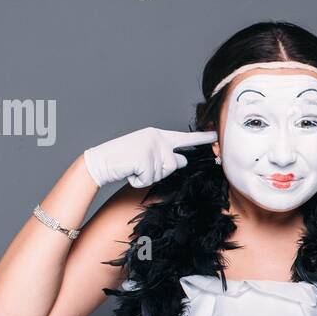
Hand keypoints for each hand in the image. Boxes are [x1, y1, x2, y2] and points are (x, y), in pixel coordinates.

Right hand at [82, 127, 217, 187]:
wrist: (100, 161)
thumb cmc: (123, 160)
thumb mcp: (147, 154)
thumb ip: (166, 156)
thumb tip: (183, 161)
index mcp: (158, 135)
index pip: (184, 138)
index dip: (202, 138)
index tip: (216, 136)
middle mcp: (157, 138)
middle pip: (175, 164)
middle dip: (161, 170)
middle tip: (140, 164)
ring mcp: (151, 148)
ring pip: (163, 173)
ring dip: (148, 176)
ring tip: (133, 167)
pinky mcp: (145, 159)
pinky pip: (150, 180)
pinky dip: (138, 181)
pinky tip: (129, 171)